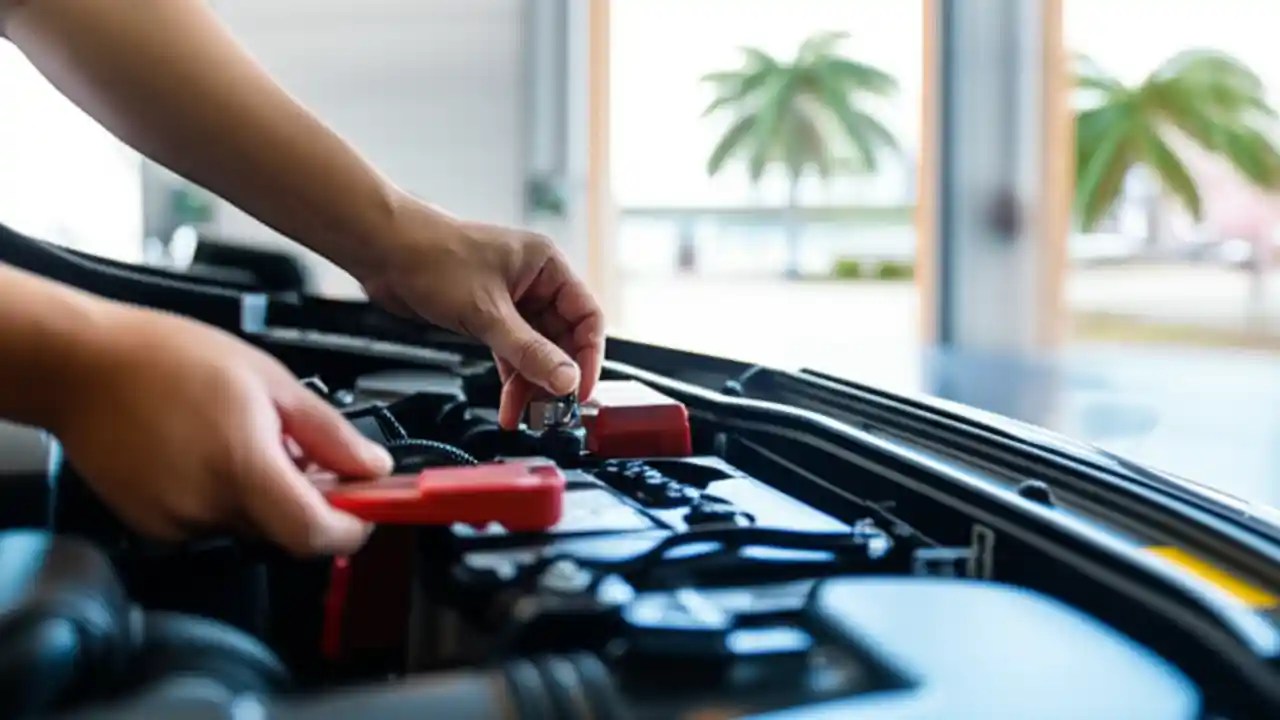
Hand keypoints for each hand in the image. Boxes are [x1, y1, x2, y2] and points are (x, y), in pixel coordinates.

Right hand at [48, 305, 392, 555]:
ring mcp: (175, 522)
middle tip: (297, 453)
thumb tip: (373, 467)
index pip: (314, 534)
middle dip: (305, 501)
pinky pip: (210, 524)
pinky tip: (205, 454)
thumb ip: (329, 434)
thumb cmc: (168, 359)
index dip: (350, 530)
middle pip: (284, 531)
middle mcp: (207, 506)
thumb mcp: (270, 382)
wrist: (81, 366)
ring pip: (249, 527)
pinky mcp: (151, 526)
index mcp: (242, 468)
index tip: (364, 512)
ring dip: (261, 496)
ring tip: (238, 440)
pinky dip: (223, 498)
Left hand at [359, 197, 605, 428]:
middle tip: (552, 411)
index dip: (589, 357)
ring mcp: (512, 300)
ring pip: (536, 351)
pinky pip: (511, 353)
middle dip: (556, 376)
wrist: (382, 249)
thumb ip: (529, 351)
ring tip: (526, 415)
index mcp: (547, 265)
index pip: (587, 317)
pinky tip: (509, 405)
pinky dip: (511, 379)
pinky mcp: (488, 316)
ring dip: (532, 384)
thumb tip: (567, 381)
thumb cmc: (433, 257)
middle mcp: (535, 282)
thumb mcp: (487, 312)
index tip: (580, 391)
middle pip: (563, 339)